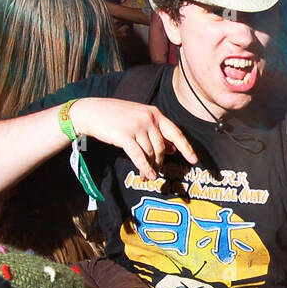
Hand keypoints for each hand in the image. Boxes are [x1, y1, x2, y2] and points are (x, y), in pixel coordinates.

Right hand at [68, 98, 198, 178]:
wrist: (91, 112)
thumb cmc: (116, 117)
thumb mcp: (139, 120)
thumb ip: (156, 133)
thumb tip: (172, 149)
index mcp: (155, 113)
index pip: (175, 132)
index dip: (186, 147)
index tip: (194, 160)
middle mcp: (148, 119)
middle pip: (162, 147)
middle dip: (160, 162)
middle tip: (156, 171)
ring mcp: (137, 127)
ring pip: (150, 153)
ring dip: (150, 167)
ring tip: (147, 175)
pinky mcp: (125, 136)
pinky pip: (139, 156)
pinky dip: (144, 168)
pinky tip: (146, 175)